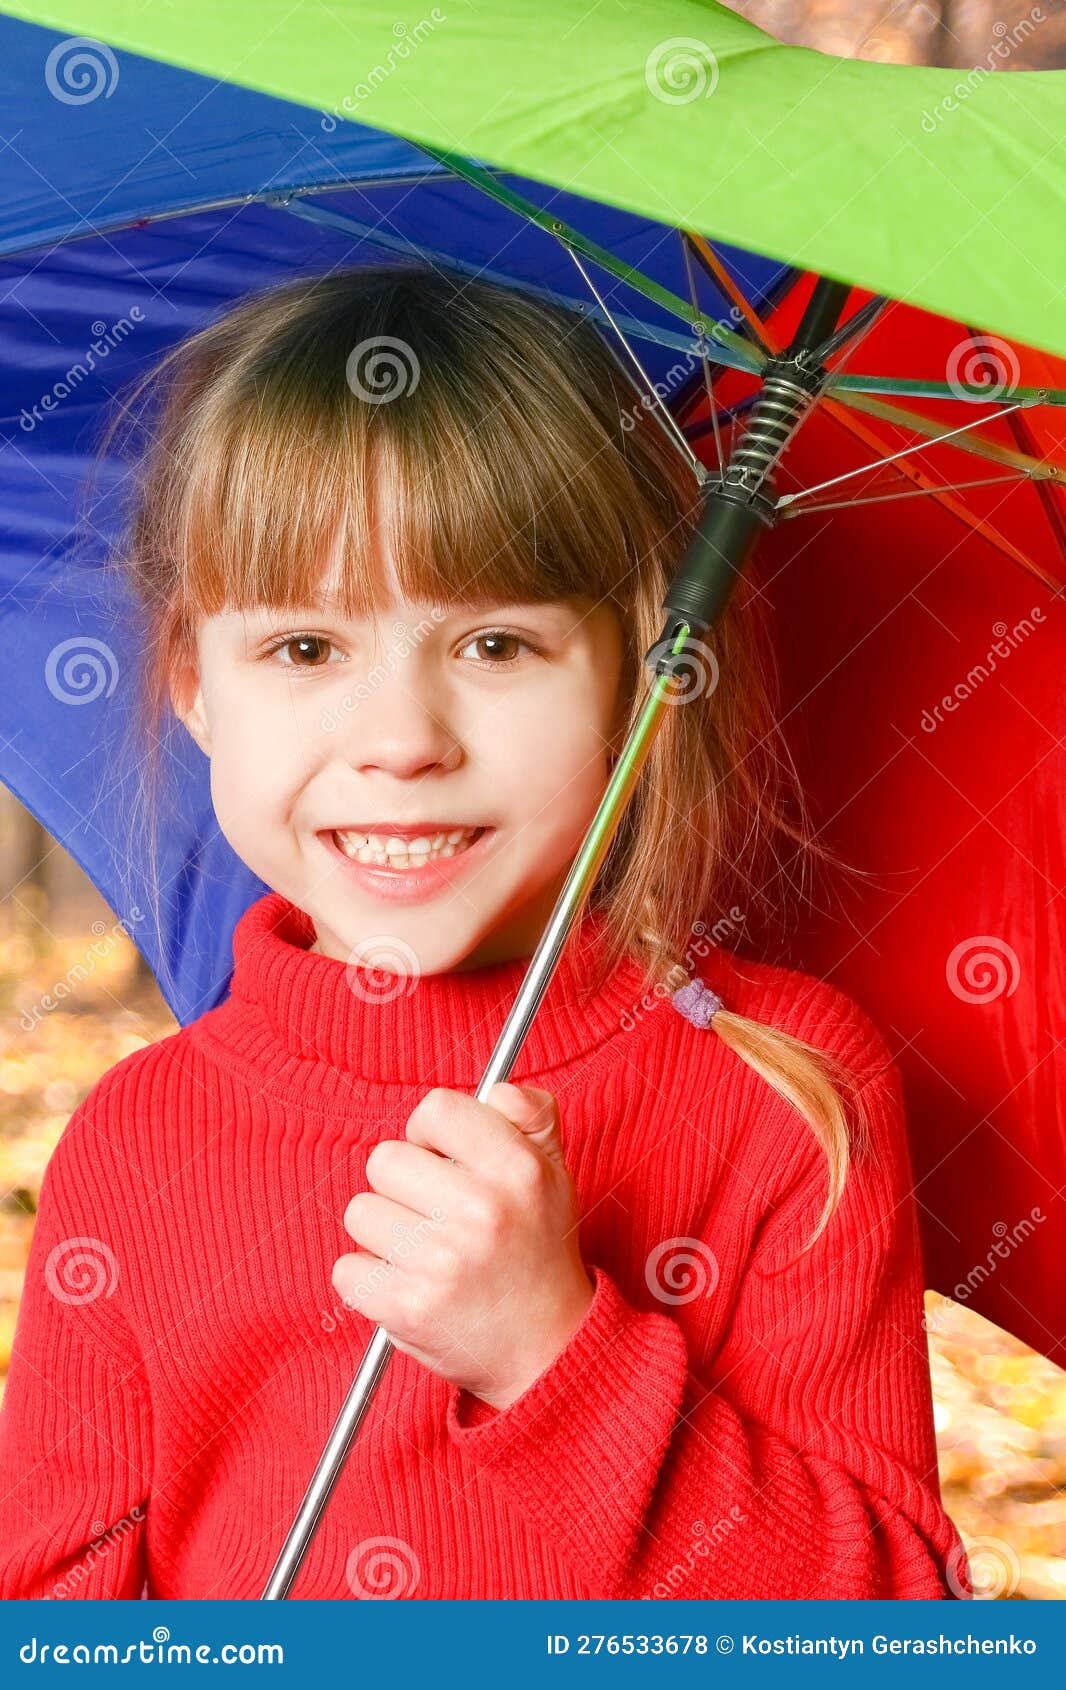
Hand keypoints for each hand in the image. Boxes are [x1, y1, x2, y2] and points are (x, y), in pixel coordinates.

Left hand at [332, 1082, 595, 1408]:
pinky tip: (408, 1284)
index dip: (431, 1134)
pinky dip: (369, 1279)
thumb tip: (496, 1087)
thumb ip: (531, 1115)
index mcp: (518, 1169)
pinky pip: (347, 1268)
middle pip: (384, 1159)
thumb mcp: (554, 1172)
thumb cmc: (539, 1252)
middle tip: (436, 1214)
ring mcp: (441, 1263)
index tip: (443, 1160)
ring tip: (426, 1253)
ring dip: (385, 1232)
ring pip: (360, 1212)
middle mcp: (481, 1212)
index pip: (434, 1110)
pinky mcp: (407, 1309)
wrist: (547, 1351)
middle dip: (403, 1185)